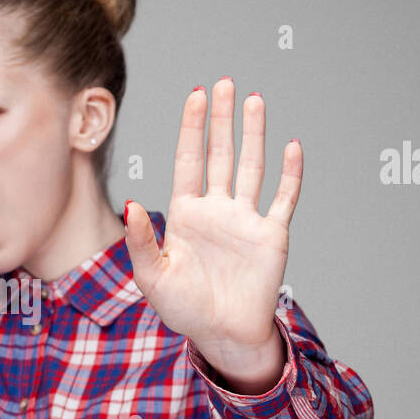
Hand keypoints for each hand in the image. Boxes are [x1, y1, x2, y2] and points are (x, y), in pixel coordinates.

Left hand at [124, 79, 302, 375]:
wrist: (221, 334)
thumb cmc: (184, 308)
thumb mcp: (152, 275)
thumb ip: (140, 240)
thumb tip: (129, 203)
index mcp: (185, 214)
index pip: (188, 160)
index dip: (191, 128)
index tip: (195, 95)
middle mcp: (216, 209)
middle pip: (220, 154)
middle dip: (221, 119)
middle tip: (224, 84)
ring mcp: (245, 219)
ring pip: (250, 166)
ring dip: (253, 134)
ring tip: (254, 100)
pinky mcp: (270, 235)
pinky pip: (282, 198)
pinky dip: (289, 174)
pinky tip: (290, 146)